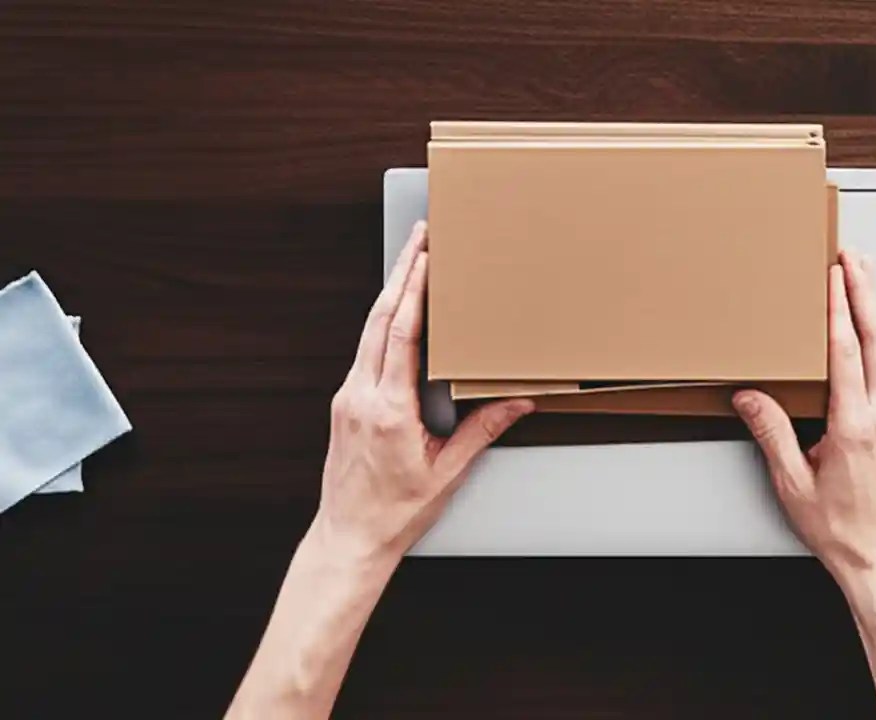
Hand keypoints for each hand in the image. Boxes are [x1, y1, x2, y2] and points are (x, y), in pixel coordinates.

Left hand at [315, 221, 532, 560]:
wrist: (348, 538)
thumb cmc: (395, 512)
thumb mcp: (447, 473)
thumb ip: (483, 431)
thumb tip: (519, 401)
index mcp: (388, 409)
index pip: (402, 335)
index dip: (415, 291)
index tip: (427, 257)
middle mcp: (360, 395)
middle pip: (380, 318)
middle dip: (401, 272)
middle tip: (419, 236)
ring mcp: (347, 397)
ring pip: (368, 330)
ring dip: (391, 292)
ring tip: (411, 260)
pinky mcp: (344, 404)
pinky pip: (364, 350)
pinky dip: (383, 321)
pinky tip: (397, 310)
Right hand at [733, 250, 875, 574]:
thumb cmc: (839, 527)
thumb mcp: (792, 483)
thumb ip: (771, 434)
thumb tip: (751, 395)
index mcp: (854, 426)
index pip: (846, 354)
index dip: (837, 311)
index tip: (831, 277)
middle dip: (866, 292)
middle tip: (853, 255)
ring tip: (865, 273)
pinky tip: (869, 323)